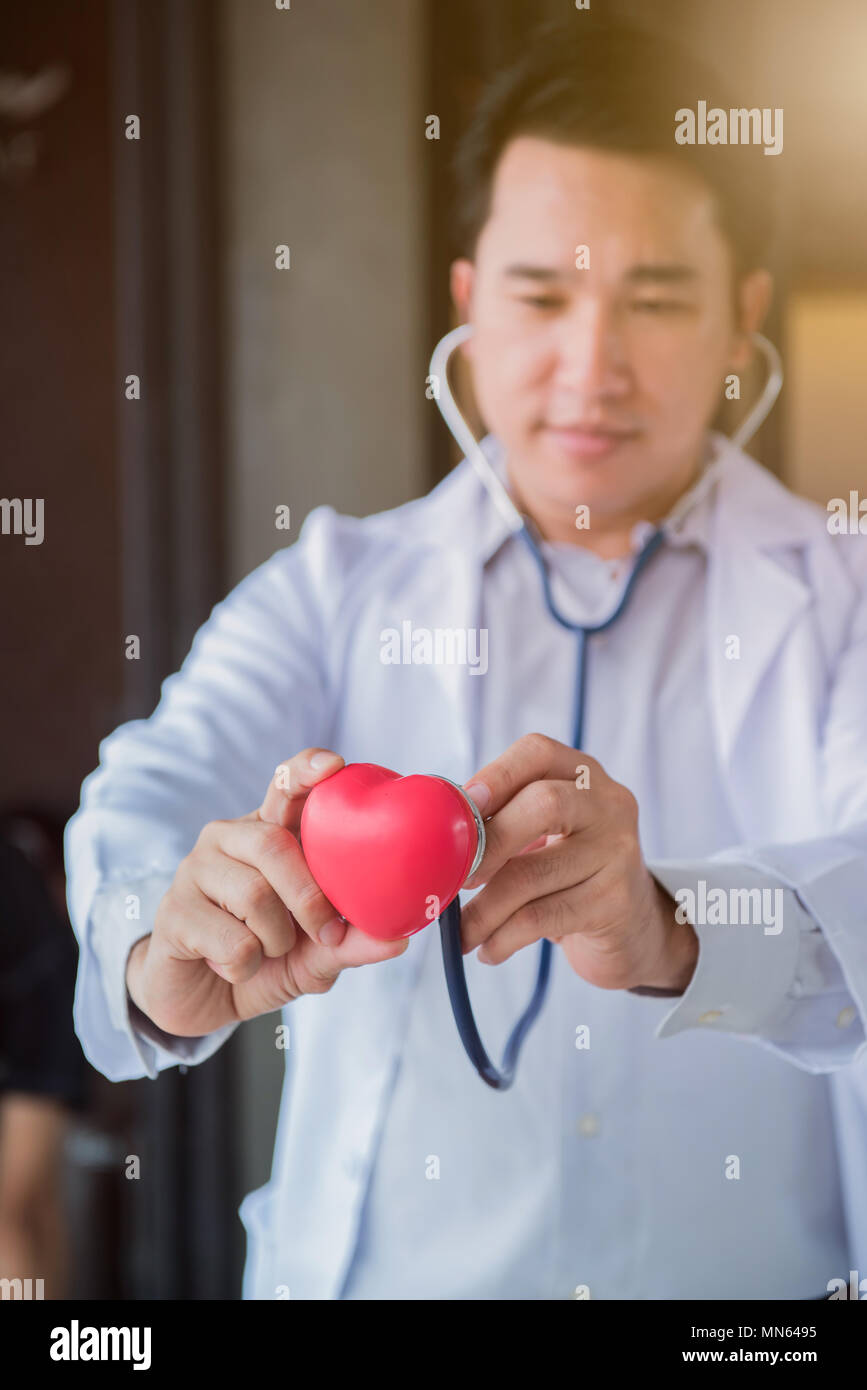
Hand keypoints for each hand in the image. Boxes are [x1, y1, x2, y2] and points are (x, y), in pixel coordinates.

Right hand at [126, 748, 408, 1036]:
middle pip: (274, 845)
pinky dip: (245, 966)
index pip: (285, 785)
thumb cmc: (266, 960)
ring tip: (266, 951)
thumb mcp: (316, 954)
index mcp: (269, 835)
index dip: (306, 770)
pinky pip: (229, 939)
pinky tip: (231, 966)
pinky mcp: (171, 912)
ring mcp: (194, 870)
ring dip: (275, 940)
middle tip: (325, 934)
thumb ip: (351, 942)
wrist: (204, 1002)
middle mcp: (229, 839)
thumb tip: (398, 938)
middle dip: (309, 897)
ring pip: (253, 894)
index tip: (334, 765)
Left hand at [459, 733, 697, 992]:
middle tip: (455, 879)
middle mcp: (609, 805)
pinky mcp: (615, 901)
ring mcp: (618, 852)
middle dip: (487, 843)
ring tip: (463, 932)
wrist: (634, 928)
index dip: (494, 776)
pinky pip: (542, 917)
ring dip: (483, 910)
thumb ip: (504, 817)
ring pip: (532, 873)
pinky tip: (489, 949)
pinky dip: (503, 937)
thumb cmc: (570, 873)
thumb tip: (437, 825)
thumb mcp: (544, 833)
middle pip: (542, 804)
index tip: (458, 811)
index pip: (537, 753)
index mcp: (584, 775)